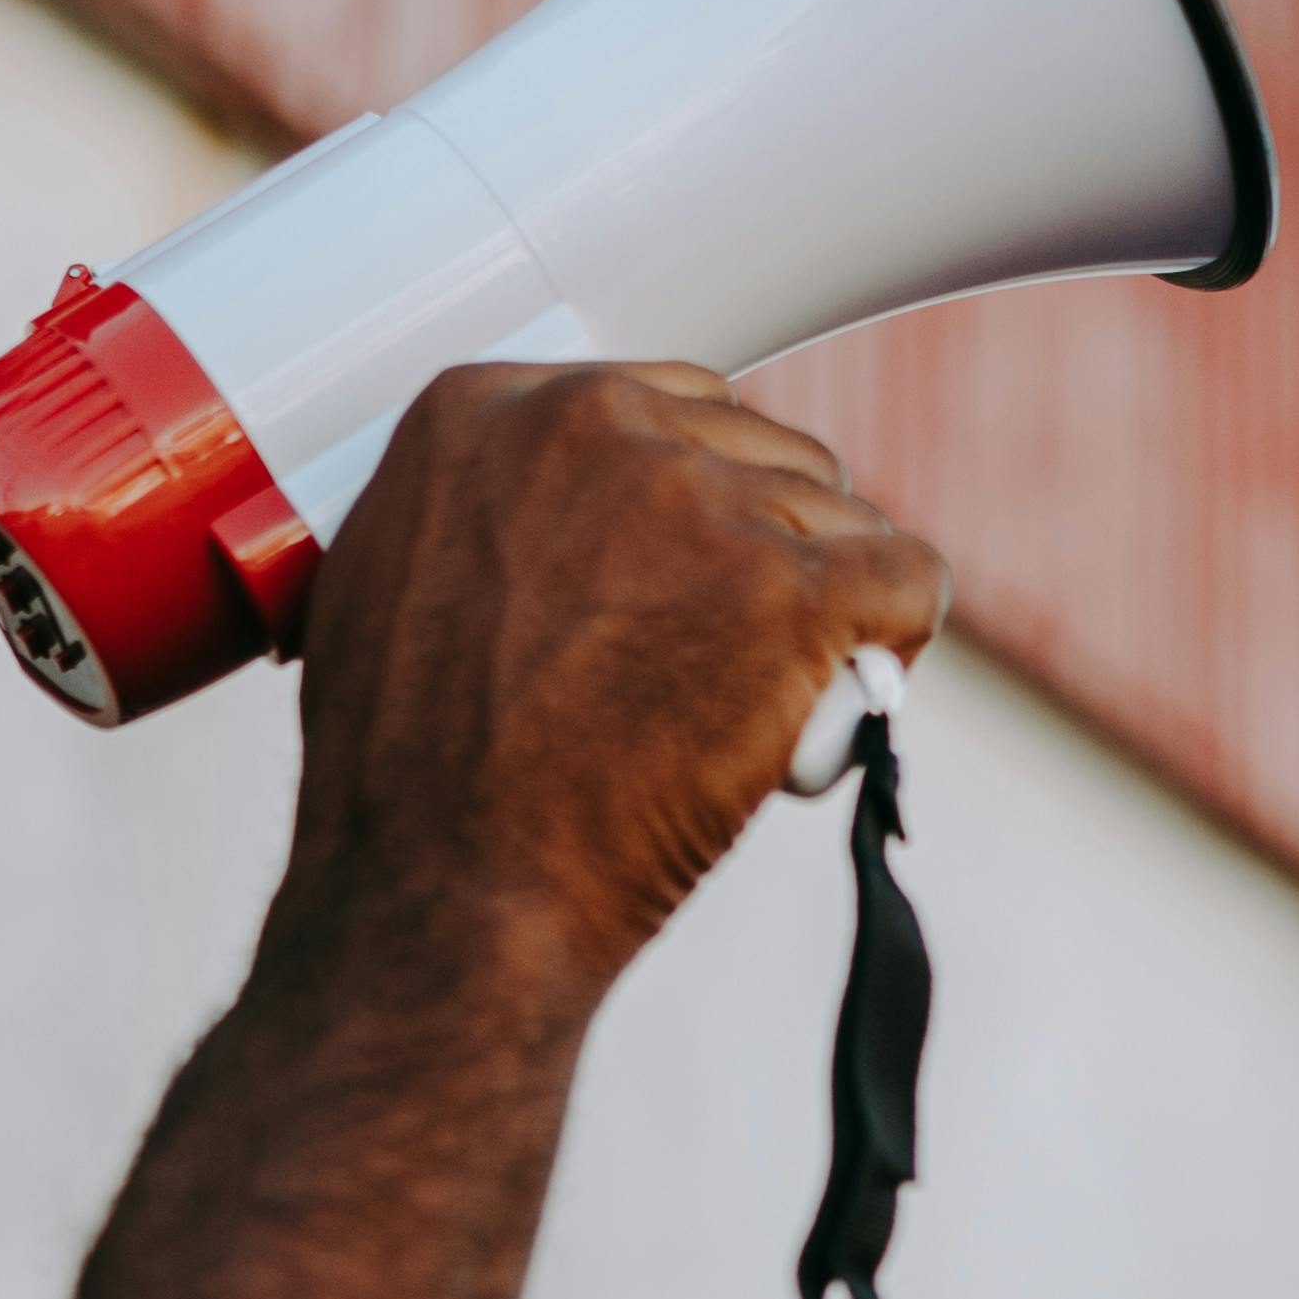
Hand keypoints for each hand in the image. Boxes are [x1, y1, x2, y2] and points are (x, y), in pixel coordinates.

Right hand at [277, 364, 946, 1001]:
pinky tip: (866, 681)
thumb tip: (537, 523)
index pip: (661, 406)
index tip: (692, 566)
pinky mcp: (787, 591)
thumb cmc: (408, 782)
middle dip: (765, 541)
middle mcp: (594, 427)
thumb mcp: (390, 583)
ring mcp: (698, 503)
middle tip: (738, 643)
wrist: (444, 892)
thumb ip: (479, 515)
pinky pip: (908, 578)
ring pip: (837, 516)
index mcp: (488, 409)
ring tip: (780, 687)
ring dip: (827, 594)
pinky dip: (899, 636)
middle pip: (758, 449)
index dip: (694, 494)